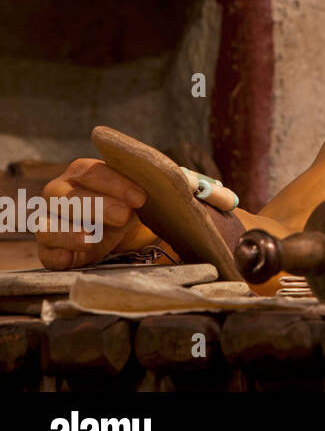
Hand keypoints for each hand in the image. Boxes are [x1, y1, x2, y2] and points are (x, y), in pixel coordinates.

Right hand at [35, 158, 149, 268]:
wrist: (114, 227)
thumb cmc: (123, 202)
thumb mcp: (134, 191)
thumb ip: (145, 185)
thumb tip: (174, 187)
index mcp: (80, 173)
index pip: (92, 173)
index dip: (116, 185)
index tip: (141, 198)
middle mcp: (58, 194)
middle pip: (67, 199)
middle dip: (96, 207)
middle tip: (123, 215)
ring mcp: (49, 222)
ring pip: (48, 226)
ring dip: (69, 233)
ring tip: (91, 238)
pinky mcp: (49, 249)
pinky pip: (45, 253)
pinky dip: (57, 255)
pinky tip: (71, 257)